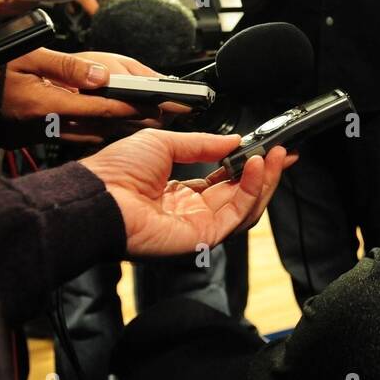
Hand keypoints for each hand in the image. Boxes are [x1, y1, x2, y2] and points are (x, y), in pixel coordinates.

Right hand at [0, 48, 168, 146]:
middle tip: (162, 119)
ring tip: (145, 123)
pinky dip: (97, 133)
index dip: (131, 107)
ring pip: (91, 136)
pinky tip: (110, 128)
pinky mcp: (36, 140)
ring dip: (118, 130)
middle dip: (133, 123)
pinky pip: (74, 138)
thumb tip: (101, 75)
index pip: (101, 108)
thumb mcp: (29, 58)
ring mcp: (41, 136)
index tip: (156, 106)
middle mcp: (48, 126)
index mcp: (48, 105)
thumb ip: (67, 67)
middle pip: (102, 127)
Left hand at [80, 130, 295, 257]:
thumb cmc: (115, 173)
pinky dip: (251, 191)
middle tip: (282, 152)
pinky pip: (236, 216)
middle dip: (264, 173)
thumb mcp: (164, 143)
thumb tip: (233, 140)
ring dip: (263, 181)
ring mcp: (197, 228)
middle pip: (240, 196)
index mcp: (179, 194)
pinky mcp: (201, 239)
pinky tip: (256, 168)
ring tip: (274, 156)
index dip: (248, 167)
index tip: (267, 151)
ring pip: (245, 208)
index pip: (225, 182)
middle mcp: (191, 214)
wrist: (98, 195)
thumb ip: (203, 144)